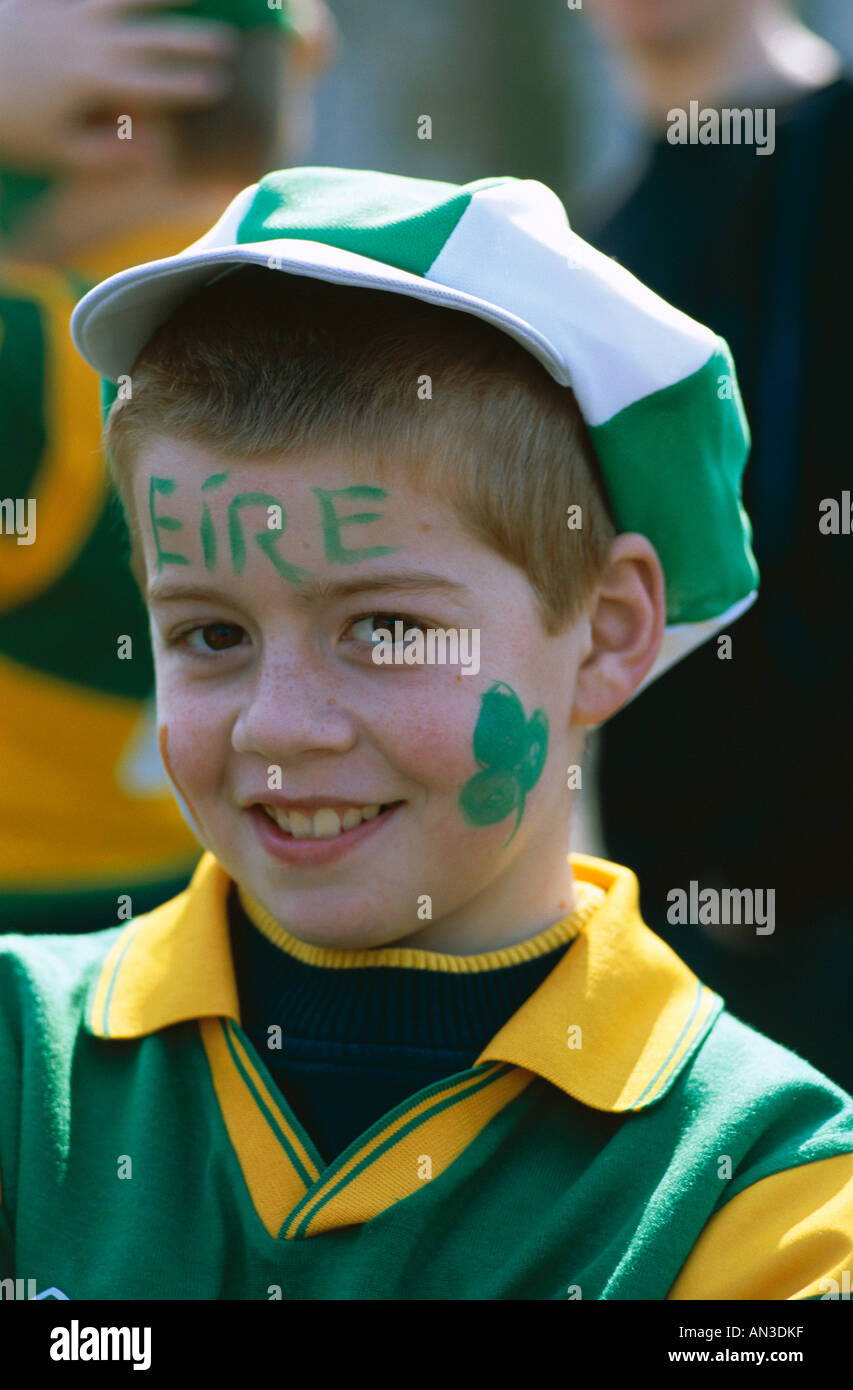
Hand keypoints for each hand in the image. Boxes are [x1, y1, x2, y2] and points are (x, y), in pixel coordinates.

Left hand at [0, 0, 237, 172]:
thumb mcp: (54, 151)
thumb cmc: (3, 124)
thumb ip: (105, 152)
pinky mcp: (34, 2)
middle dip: (188, 41)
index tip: (220, 85)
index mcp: (90, 81)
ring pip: (118, 0)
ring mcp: (59, 14)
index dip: (187, 85)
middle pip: (146, 39)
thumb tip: (152, 149)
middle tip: (224, 40)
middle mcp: (82, 40)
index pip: (151, 84)